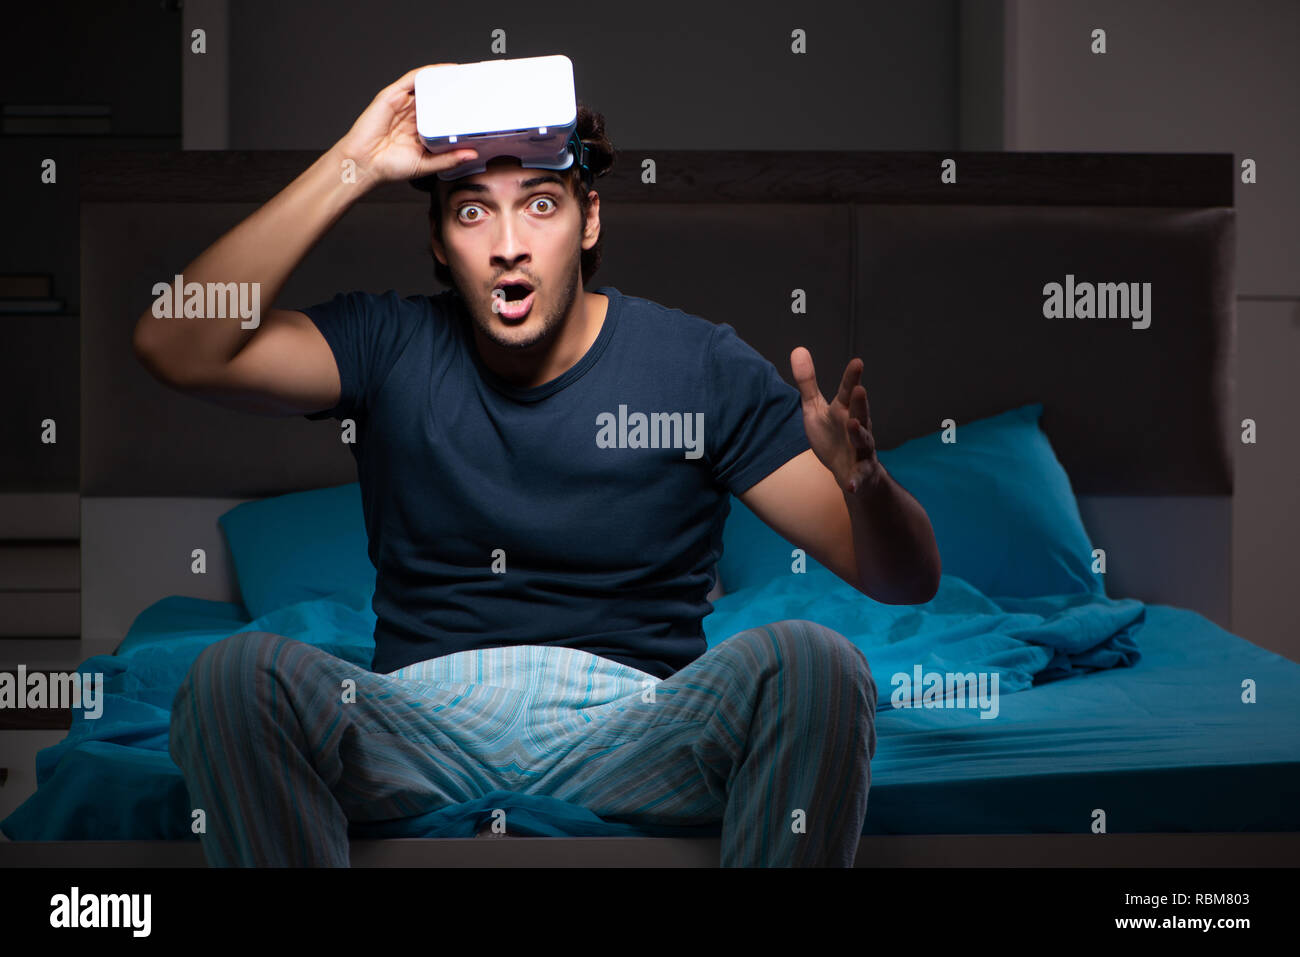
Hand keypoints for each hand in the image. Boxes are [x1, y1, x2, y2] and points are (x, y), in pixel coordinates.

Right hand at [334, 64, 478, 186]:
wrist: (365, 164)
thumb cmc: (390, 166)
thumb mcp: (427, 164)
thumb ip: (449, 159)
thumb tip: (472, 154)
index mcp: (421, 129)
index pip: (443, 114)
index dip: (458, 108)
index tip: (476, 106)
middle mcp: (412, 115)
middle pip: (436, 97)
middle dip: (454, 91)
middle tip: (474, 87)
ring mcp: (402, 104)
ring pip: (426, 86)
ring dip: (443, 79)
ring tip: (463, 75)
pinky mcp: (392, 96)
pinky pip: (412, 79)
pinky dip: (428, 73)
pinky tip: (443, 71)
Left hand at [790, 347, 883, 494]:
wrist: (848, 471)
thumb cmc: (831, 435)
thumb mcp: (815, 409)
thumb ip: (808, 382)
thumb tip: (797, 349)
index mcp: (845, 411)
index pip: (848, 392)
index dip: (852, 378)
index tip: (857, 362)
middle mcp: (857, 428)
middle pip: (860, 413)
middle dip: (861, 403)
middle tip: (860, 389)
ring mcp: (861, 451)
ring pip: (864, 442)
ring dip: (860, 433)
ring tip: (853, 424)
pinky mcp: (858, 474)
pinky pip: (858, 478)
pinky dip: (855, 481)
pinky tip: (849, 484)